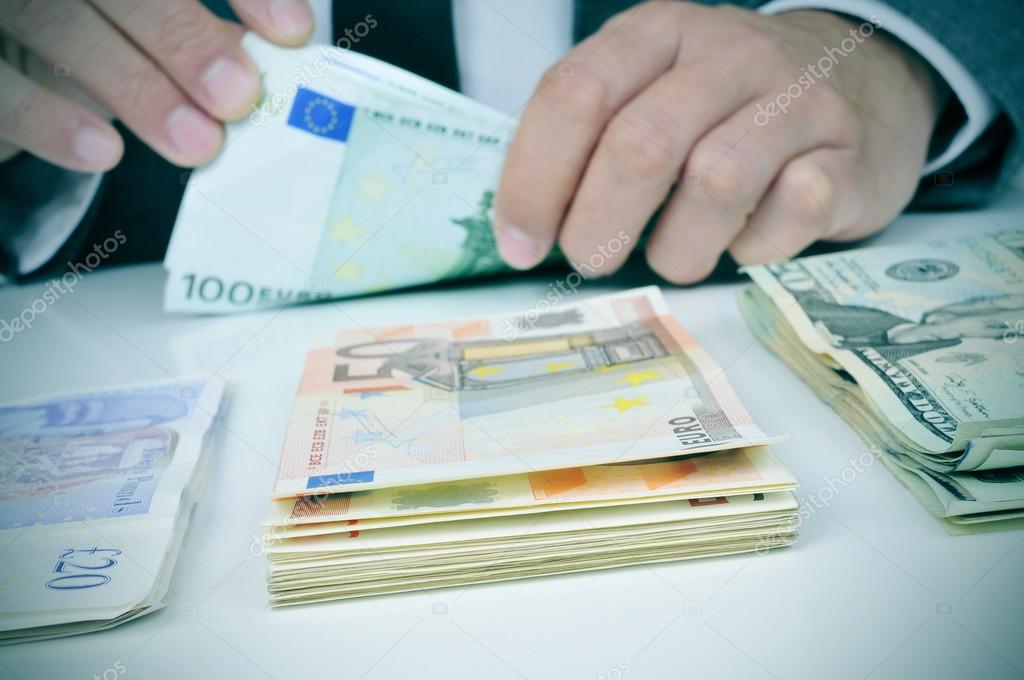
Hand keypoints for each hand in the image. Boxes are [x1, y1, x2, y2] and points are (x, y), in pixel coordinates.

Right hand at [0, 0, 312, 171]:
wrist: (10, 68)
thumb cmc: (104, 38)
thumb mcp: (156, 29)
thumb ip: (205, 36)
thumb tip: (266, 68)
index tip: (293, 33)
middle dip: (184, 38)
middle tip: (238, 97)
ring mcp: (6, 4)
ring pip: (59, 25)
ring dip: (136, 87)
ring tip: (197, 143)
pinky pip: (1, 87)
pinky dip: (48, 119)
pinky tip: (103, 151)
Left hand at [494, 2, 941, 281]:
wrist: (862, 83)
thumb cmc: (725, 109)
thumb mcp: (650, 94)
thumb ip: (589, 142)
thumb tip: (524, 230)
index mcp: (657, 34)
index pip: (574, 94)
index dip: (534, 178)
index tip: (520, 244)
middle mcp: (728, 54)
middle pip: (641, 144)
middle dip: (598, 225)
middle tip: (590, 261)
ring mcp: (797, 99)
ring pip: (718, 182)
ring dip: (680, 247)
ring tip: (675, 256)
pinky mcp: (848, 155)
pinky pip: (792, 211)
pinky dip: (757, 248)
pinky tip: (748, 242)